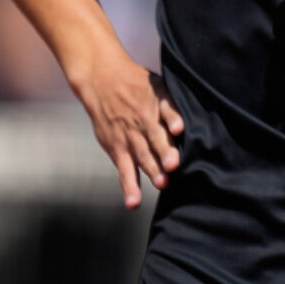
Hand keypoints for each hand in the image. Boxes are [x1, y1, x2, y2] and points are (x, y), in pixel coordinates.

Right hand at [74, 49, 183, 209]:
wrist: (101, 81)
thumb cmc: (137, 85)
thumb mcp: (157, 85)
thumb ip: (171, 105)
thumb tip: (183, 125)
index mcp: (155, 103)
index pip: (166, 113)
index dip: (173, 120)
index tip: (178, 130)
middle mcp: (142, 121)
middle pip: (155, 138)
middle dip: (165, 152)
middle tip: (173, 166)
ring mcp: (128, 136)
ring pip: (142, 156)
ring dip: (152, 170)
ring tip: (162, 184)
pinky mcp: (116, 148)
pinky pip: (124, 169)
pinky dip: (129, 185)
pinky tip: (134, 201)